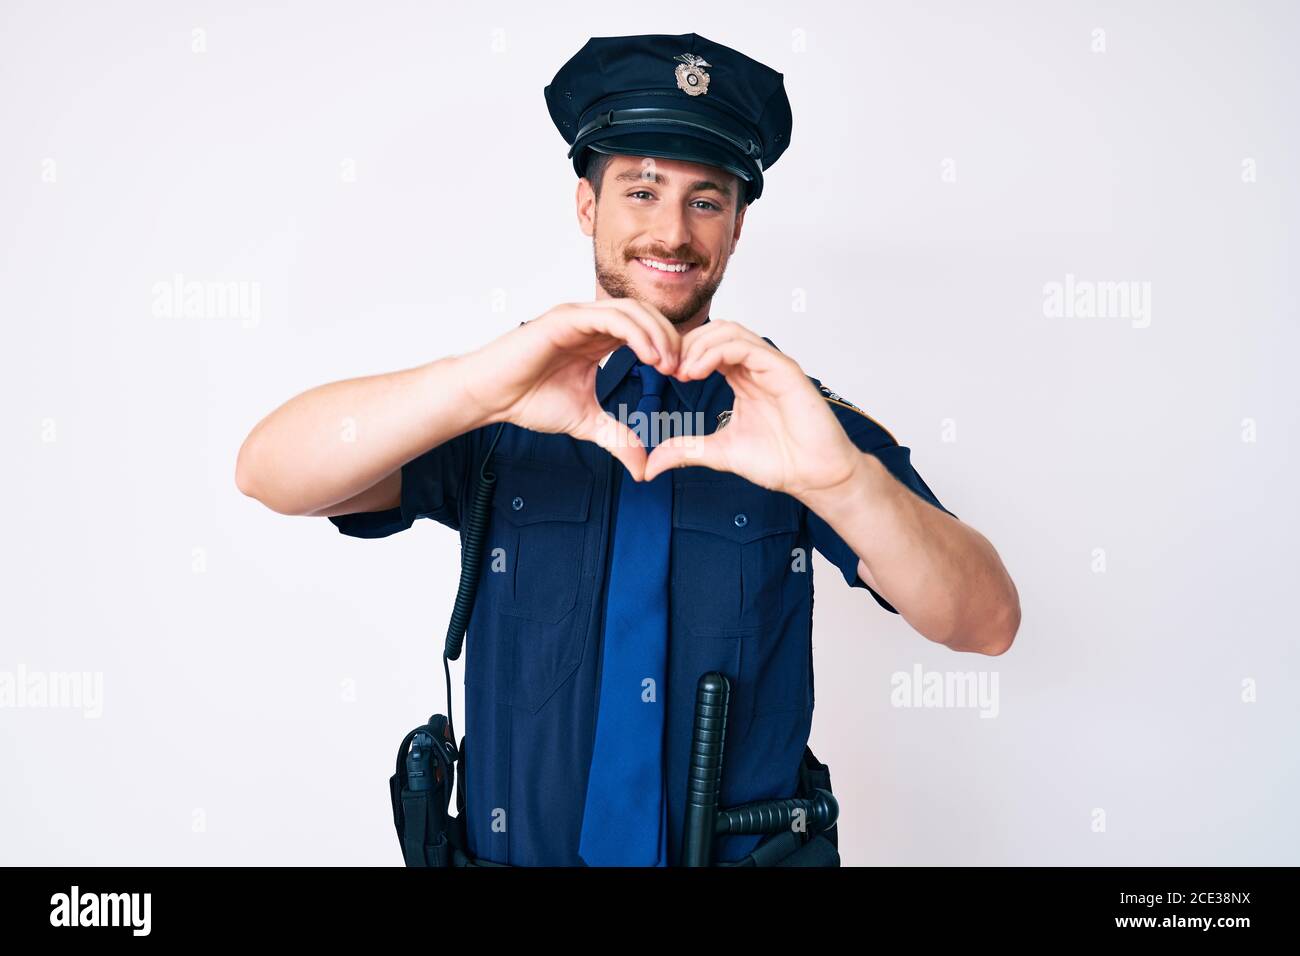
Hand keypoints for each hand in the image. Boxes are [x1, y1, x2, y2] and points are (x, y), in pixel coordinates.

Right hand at [461, 300, 681, 479]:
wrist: (491, 397)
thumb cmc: (529, 400)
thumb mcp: (586, 423)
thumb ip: (617, 438)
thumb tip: (643, 469)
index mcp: (599, 339)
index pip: (647, 331)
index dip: (669, 349)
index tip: (684, 378)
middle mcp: (592, 322)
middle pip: (647, 315)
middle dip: (671, 340)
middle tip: (684, 371)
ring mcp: (579, 316)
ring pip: (633, 311)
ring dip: (657, 335)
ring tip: (669, 365)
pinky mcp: (565, 318)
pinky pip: (610, 316)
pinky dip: (635, 332)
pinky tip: (649, 356)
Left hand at [642, 320, 861, 498]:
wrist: (814, 476)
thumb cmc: (780, 461)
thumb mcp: (719, 453)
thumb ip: (686, 451)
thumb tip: (650, 465)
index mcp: (743, 378)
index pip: (707, 347)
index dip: (681, 353)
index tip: (662, 373)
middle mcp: (756, 366)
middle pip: (715, 331)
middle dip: (685, 344)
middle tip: (666, 367)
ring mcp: (771, 365)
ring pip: (729, 331)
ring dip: (698, 345)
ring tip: (682, 370)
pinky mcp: (784, 370)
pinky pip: (746, 347)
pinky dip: (716, 352)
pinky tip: (698, 371)